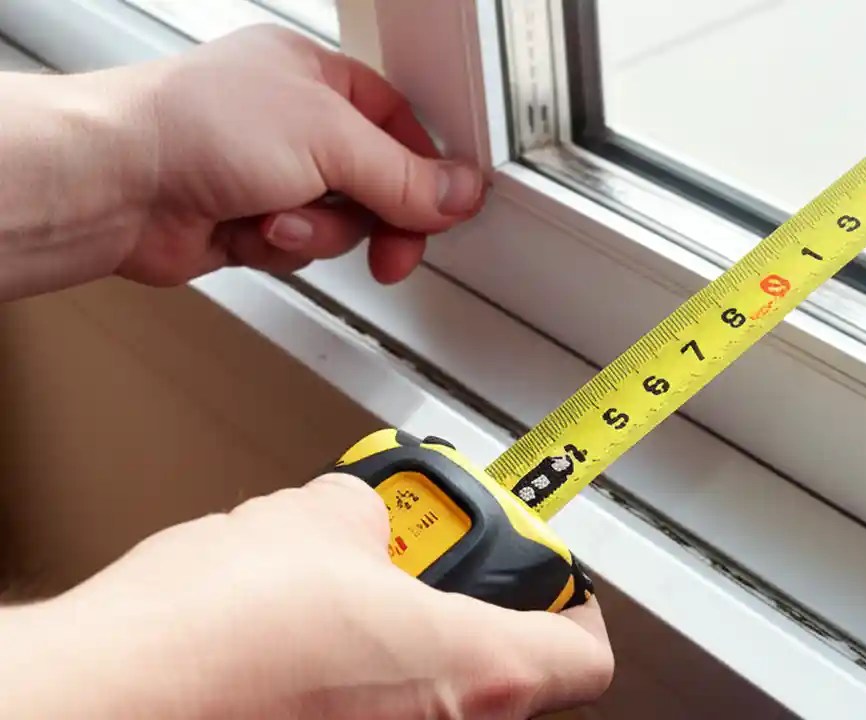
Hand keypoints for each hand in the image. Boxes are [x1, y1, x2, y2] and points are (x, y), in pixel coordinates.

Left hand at [0, 24, 483, 296]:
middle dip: (375, 218)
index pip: (400, 127)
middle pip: (376, 185)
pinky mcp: (248, 223)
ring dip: (316, 233)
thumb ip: (404, 175)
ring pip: (340, 225)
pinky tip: (250, 230)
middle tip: (393, 248)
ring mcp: (270, 175)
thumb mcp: (329, 140)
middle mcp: (293, 124)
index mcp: (315, 77)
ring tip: (278, 217)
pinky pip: (300, 250)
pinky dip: (282, 249)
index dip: (426, 172)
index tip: (445, 209)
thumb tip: (459, 191)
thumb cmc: (190, 128)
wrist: (113, 185)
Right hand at [0, 474, 612, 718]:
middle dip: (469, 605)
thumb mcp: (322, 518)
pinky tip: (301, 637)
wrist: (115, 696)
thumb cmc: (219, 631)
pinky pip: (367, 712)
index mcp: (475, 670)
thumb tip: (367, 518)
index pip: (585, 657)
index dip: (576, 604)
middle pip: (508, 673)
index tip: (552, 572)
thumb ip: (376, 516)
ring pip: (429, 692)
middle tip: (435, 561)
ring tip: (350, 588)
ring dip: (404, 639)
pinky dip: (350, 675)